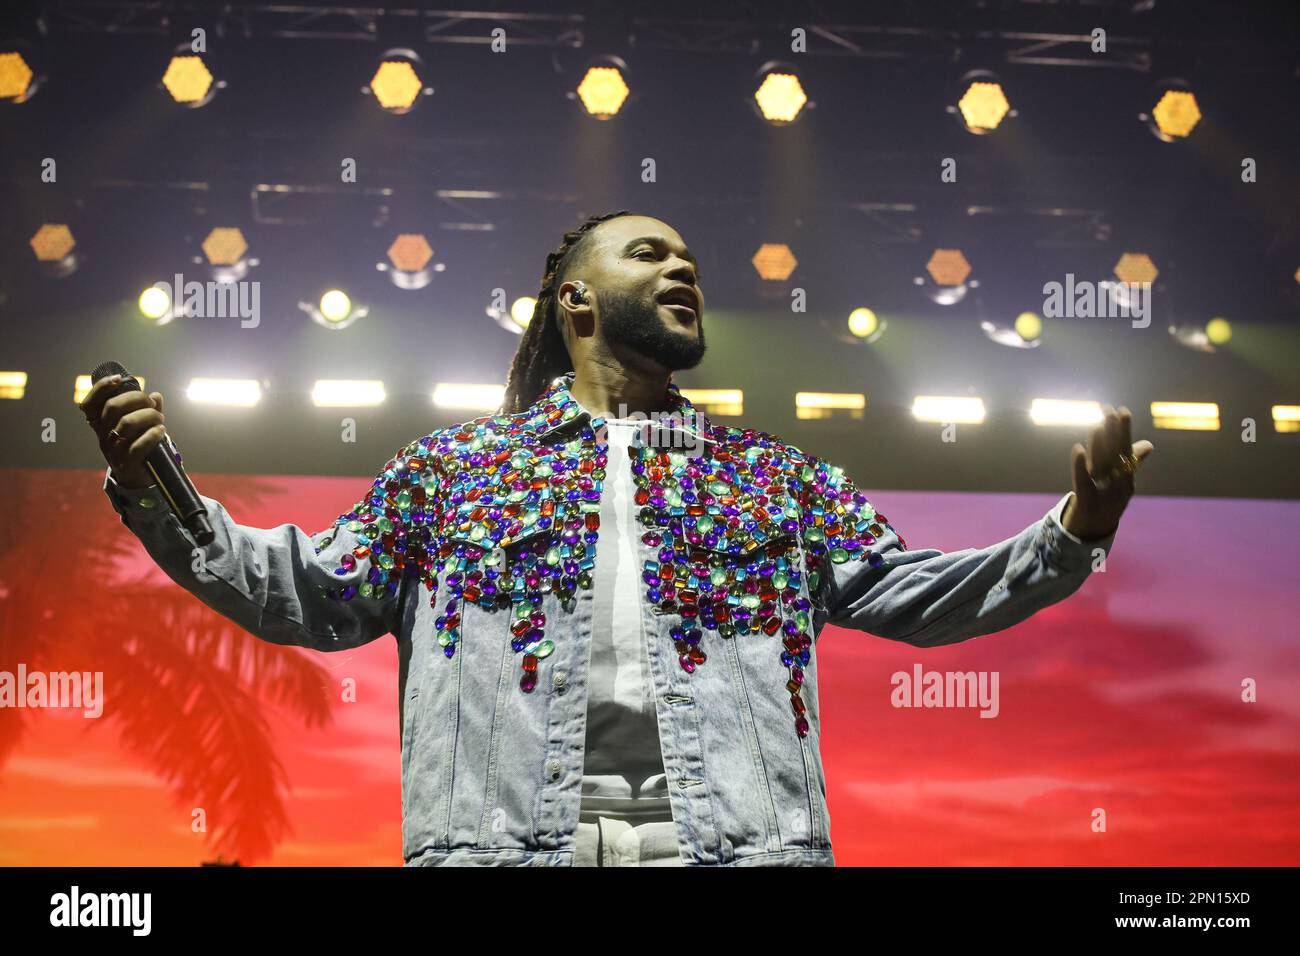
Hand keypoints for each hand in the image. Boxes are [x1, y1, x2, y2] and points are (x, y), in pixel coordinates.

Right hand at [78, 375, 167, 489]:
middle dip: (136, 399)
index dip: (101, 388)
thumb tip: (156, 396)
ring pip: (127, 424)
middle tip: (151, 403)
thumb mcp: (139, 425)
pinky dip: (153, 435)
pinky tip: (161, 430)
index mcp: (101, 424)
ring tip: (160, 418)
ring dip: (148, 416)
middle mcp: (103, 435)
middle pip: (112, 407)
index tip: (119, 379)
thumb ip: (146, 409)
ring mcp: (113, 450)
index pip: (90, 403)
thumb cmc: (138, 443)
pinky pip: (138, 446)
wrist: (137, 475)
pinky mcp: (126, 463)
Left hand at [1061, 405, 1152, 540]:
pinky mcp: (1086, 503)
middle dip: (1113, 433)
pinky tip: (1077, 449)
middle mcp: (1118, 487)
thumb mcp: (1120, 485)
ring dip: (1100, 445)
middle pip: (1116, 456)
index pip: (1125, 451)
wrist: (1091, 536)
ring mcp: (1103, 496)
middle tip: (1108, 410)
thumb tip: (1148, 445)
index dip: (1124, 432)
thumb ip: (1132, 463)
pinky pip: (1082, 482)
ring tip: (1097, 425)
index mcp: (1125, 480)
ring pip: (1102, 466)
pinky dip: (1080, 465)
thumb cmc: (1105, 505)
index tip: (1121, 410)